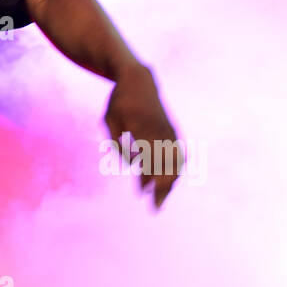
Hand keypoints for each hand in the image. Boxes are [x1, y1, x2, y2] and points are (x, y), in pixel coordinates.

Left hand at [103, 65, 182, 210]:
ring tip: (161, 199)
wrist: (139, 78)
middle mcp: (159, 130)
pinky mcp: (172, 130)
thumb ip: (117, 144)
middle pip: (166, 164)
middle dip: (163, 189)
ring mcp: (169, 130)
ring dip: (170, 182)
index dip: (147, 179)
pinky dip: (175, 170)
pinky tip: (169, 183)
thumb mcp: (109, 119)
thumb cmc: (119, 101)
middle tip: (155, 208)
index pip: (148, 159)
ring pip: (176, 162)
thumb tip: (133, 166)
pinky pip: (178, 154)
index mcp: (141, 127)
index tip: (141, 194)